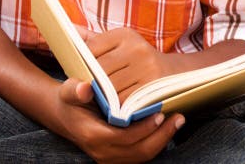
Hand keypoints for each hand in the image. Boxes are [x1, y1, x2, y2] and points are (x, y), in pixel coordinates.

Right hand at [49, 76, 183, 162]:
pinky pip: (141, 154)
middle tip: (178, 118)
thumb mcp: (68, 91)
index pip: (124, 138)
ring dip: (162, 139)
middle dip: (161, 136)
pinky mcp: (118, 156)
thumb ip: (75, 90)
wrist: (66, 115)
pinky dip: (156, 141)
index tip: (160, 113)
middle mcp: (102, 151)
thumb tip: (85, 88)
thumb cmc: (71, 100)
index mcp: (92, 135)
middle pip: (139, 150)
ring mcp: (110, 156)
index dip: (144, 128)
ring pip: (142, 155)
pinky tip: (167, 126)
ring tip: (178, 120)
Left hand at [86, 27, 180, 103]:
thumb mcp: (118, 44)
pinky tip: (119, 103)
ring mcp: (146, 66)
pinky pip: (124, 100)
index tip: (86, 72)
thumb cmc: (136, 60)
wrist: (173, 73)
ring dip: (105, 96)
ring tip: (105, 97)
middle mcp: (136, 47)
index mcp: (125, 34)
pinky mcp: (152, 85)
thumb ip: (92, 40)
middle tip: (92, 89)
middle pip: (99, 70)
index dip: (84, 64)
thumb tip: (67, 31)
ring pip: (110, 88)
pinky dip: (118, 105)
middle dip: (93, 82)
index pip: (91, 49)